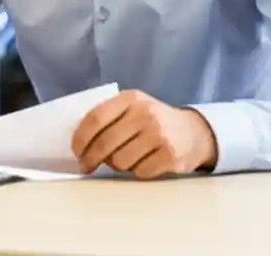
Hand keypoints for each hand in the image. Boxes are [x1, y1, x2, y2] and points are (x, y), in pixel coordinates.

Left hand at [71, 90, 217, 179]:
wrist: (195, 132)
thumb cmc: (154, 121)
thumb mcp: (134, 107)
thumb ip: (109, 117)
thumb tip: (80, 142)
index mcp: (131, 99)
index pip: (96, 118)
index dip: (81, 137)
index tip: (76, 151)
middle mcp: (145, 114)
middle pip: (105, 143)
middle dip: (90, 158)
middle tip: (86, 166)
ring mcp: (160, 135)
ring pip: (120, 161)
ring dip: (117, 165)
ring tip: (126, 158)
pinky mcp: (170, 156)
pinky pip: (139, 172)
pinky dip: (137, 171)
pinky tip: (144, 162)